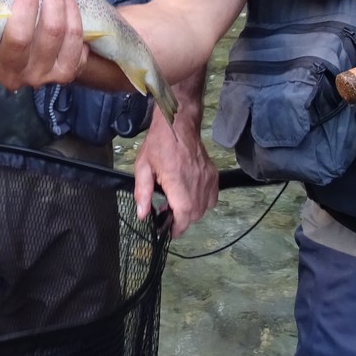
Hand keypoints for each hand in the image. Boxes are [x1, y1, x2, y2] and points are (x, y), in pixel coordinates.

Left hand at [133, 106, 217, 237]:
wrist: (177, 123)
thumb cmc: (158, 143)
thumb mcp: (142, 167)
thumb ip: (142, 192)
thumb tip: (143, 214)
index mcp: (177, 180)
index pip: (184, 213)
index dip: (177, 227)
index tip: (169, 231)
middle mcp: (195, 181)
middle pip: (195, 214)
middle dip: (181, 220)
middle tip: (167, 214)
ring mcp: (207, 178)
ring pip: (204, 208)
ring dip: (191, 212)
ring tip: (177, 204)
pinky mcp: (213, 174)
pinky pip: (212, 198)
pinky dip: (203, 203)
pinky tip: (190, 196)